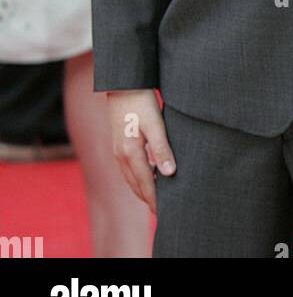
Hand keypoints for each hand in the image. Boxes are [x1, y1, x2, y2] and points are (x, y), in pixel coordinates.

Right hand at [106, 89, 175, 214]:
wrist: (123, 84)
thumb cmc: (141, 102)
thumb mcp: (155, 123)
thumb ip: (162, 149)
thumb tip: (169, 174)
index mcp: (130, 153)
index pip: (145, 184)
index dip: (155, 199)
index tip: (164, 211)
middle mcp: (122, 156)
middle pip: (136, 186)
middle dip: (148, 199)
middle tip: (161, 211)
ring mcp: (118, 150)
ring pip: (130, 179)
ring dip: (142, 190)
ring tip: (154, 199)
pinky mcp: (119, 144)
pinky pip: (128, 169)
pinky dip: (137, 178)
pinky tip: (147, 177)